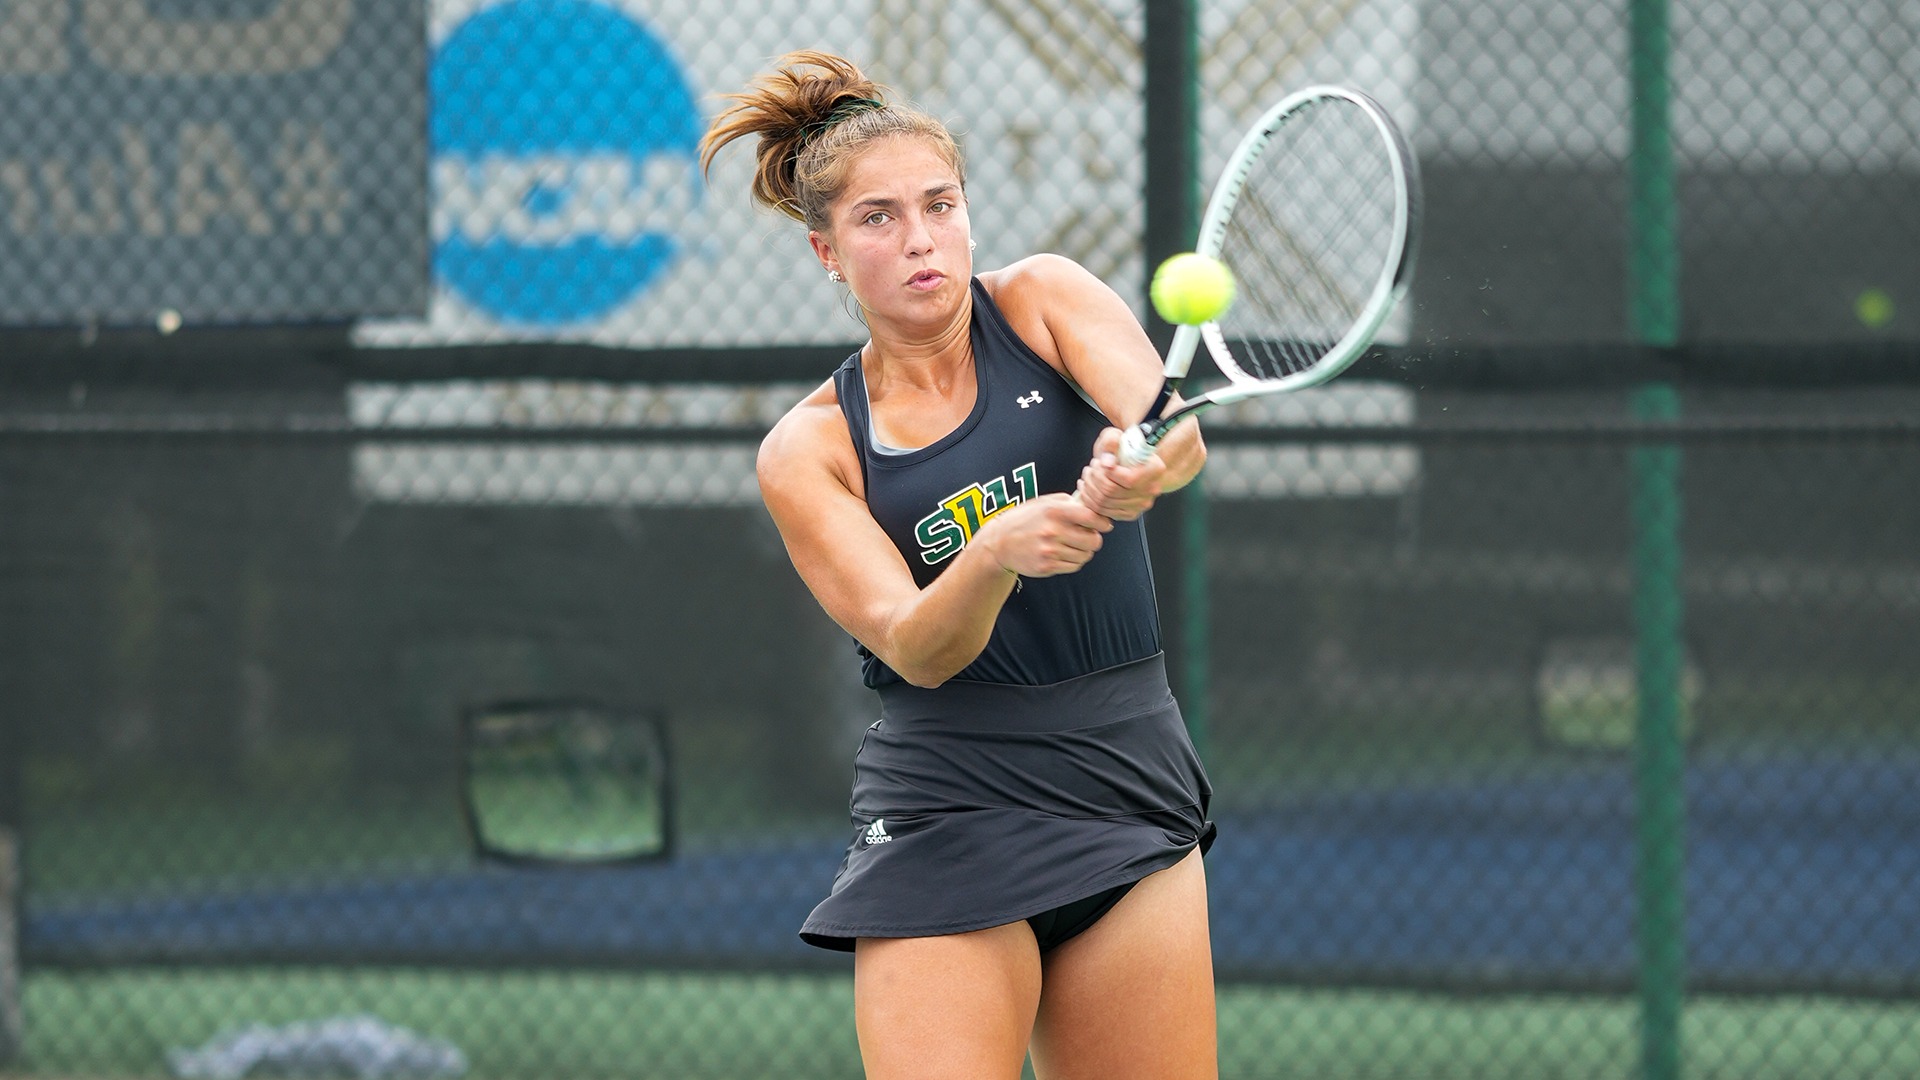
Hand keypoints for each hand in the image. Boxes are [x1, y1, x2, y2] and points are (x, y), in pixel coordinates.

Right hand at [978, 493, 1112, 577]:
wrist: (999, 542)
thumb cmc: (1025, 519)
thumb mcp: (1045, 503)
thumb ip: (1070, 503)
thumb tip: (1094, 507)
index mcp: (1055, 511)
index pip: (1092, 518)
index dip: (1103, 522)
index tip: (1104, 525)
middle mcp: (1053, 531)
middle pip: (1093, 541)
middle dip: (1094, 539)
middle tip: (1088, 536)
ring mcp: (1049, 551)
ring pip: (1085, 556)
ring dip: (1084, 551)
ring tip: (1074, 545)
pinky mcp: (1046, 566)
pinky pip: (1073, 566)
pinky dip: (1074, 561)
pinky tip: (1065, 554)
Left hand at [1073, 427, 1166, 520]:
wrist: (1128, 461)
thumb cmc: (1122, 448)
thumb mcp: (1116, 436)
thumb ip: (1111, 442)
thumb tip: (1107, 462)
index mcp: (1155, 469)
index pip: (1128, 479)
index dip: (1106, 471)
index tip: (1100, 462)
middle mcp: (1151, 489)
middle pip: (1112, 492)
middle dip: (1094, 478)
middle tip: (1091, 468)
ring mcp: (1141, 504)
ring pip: (1104, 503)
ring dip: (1089, 488)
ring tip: (1088, 476)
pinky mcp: (1130, 514)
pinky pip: (1104, 511)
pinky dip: (1090, 500)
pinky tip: (1088, 487)